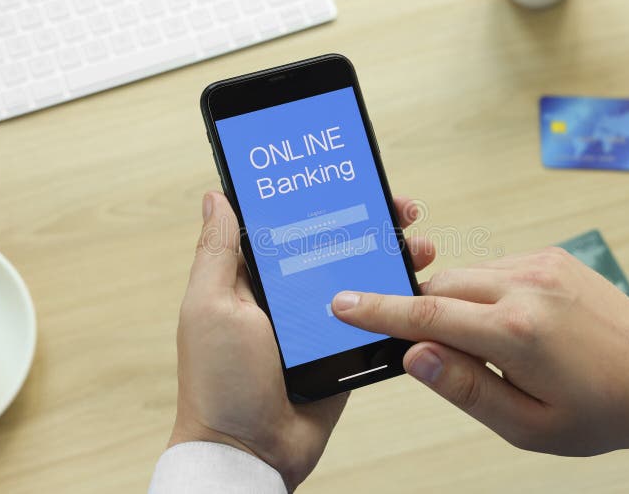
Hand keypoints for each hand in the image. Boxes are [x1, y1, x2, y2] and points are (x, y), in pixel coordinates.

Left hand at [169, 191, 434, 490]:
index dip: (321, 197)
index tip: (350, 178)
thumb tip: (216, 196)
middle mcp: (289, 293)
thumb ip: (217, 252)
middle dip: (369, 221)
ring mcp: (319, 319)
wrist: (252, 449)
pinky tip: (418, 282)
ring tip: (418, 246)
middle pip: (335, 243)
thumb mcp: (210, 307)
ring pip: (360, 275)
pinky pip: (374, 315)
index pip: (292, 222)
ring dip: (391, 256)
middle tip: (401, 210)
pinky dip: (397, 298)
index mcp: (254, 277)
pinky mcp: (344, 345)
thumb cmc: (219, 381)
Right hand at [332, 247, 628, 455]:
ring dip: (455, 304)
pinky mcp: (550, 256)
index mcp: (515, 333)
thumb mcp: (526, 425)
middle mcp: (524, 287)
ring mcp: (539, 265)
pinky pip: (492, 268)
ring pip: (464, 276)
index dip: (378, 310)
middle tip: (441, 353)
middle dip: (424, 315)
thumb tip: (413, 355)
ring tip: (488, 344)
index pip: (425, 316)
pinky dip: (482, 291)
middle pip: (440, 289)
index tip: (342, 302)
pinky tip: (509, 323)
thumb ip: (464, 387)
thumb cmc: (596, 412)